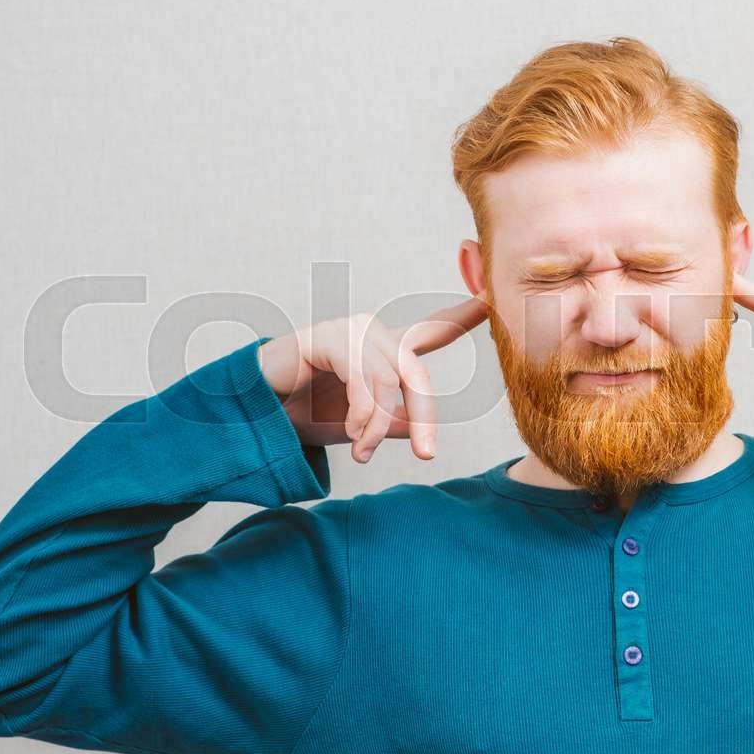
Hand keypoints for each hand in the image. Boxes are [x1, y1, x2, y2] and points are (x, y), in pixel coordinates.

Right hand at [257, 297, 489, 462]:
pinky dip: (364, 413)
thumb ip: (397, 421)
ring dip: (378, 425)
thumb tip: (425, 429)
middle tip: (425, 456)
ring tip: (362, 454)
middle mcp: (372, 333)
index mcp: (385, 351)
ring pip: (388, 381)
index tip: (496, 298)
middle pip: (416, 373)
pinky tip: (353, 437)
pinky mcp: (327, 336)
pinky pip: (364, 377)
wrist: (257, 418)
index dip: (466, 315)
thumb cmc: (307, 416)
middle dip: (424, 418)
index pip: (435, 330)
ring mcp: (349, 331)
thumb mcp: (363, 425)